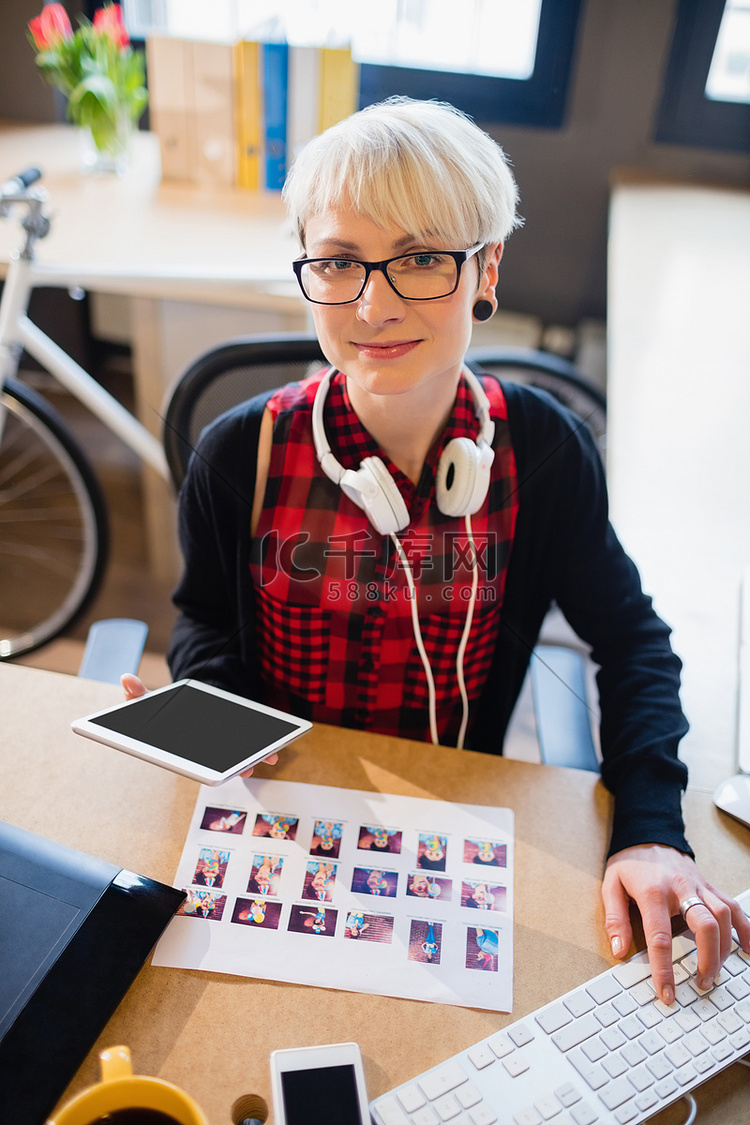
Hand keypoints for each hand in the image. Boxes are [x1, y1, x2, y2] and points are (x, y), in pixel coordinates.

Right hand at [120, 674, 277, 776]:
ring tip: (266, 760)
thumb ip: (138, 694)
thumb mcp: (152, 701)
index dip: (203, 769)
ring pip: (236, 764)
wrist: (188, 709)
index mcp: (180, 751)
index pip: (191, 763)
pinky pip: (248, 755)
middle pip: (219, 766)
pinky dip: (261, 754)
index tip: (211, 773)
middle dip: (234, 768)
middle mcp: (201, 757)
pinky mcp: (234, 748)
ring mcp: (219, 754)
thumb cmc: (166, 711)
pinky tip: (273, 754)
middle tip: (248, 768)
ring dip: (250, 764)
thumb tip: (125, 677)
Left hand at [602, 843, 749, 1004]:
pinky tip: (747, 948)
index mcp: (653, 893)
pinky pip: (733, 906)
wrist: (648, 834)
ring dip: (724, 949)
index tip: (667, 993)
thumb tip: (619, 950)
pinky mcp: (709, 886)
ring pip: (724, 916)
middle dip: (708, 960)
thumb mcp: (611, 886)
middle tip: (700, 983)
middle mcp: (680, 889)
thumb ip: (615, 919)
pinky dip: (744, 928)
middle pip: (706, 926)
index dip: (664, 970)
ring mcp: (699, 887)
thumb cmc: (630, 863)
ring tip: (715, 972)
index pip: (661, 938)